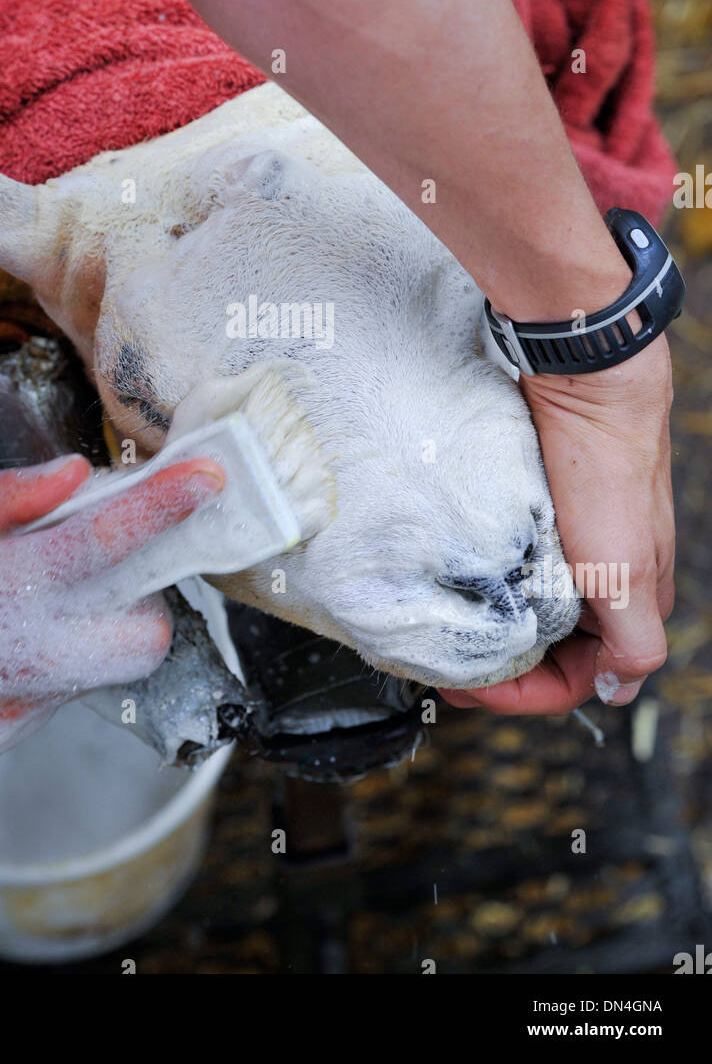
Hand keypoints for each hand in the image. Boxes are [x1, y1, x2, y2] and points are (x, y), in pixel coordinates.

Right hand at [0, 454, 223, 758]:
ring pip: (102, 672)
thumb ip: (13, 496)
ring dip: (96, 634)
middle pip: (145, 636)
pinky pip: (53, 698)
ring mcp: (17, 703)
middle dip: (150, 603)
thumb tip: (74, 473)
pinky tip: (5, 647)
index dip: (167, 505)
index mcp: (10, 584)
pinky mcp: (0, 736)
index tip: (206, 482)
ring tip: (49, 608)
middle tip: (120, 574)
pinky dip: (48, 667)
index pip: (112, 538)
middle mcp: (26, 651)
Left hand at [439, 337, 673, 714]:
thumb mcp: (626, 572)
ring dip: (492, 627)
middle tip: (445, 667)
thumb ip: (633, 641)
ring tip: (447, 630)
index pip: (576, 679)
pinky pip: (515, 566)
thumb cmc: (609, 473)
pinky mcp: (544, 513)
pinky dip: (489, 584)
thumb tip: (624, 690)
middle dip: (499, 665)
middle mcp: (604, 580)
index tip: (471, 687)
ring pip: (529, 609)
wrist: (585, 384)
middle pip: (548, 648)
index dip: (523, 694)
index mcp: (630, 605)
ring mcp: (572, 545)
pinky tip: (461, 584)